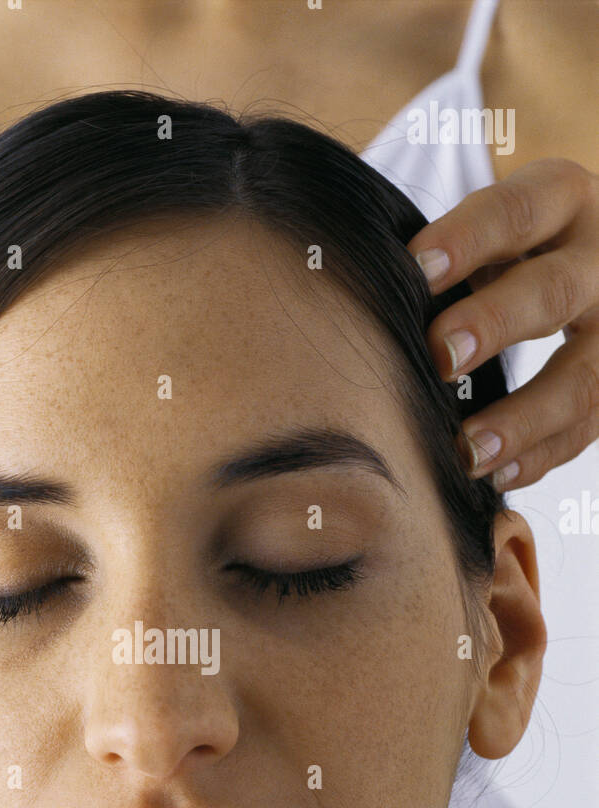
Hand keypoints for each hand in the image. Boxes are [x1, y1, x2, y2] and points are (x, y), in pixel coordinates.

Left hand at [408, 158, 598, 489]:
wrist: (577, 258)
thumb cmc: (500, 247)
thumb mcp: (482, 228)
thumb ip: (441, 255)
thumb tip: (362, 294)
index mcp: (562, 198)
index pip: (517, 211)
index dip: (468, 239)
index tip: (413, 269)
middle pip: (554, 292)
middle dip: (496, 324)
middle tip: (439, 358)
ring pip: (584, 378)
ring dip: (522, 419)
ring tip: (466, 451)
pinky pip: (586, 428)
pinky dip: (538, 456)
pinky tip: (493, 476)